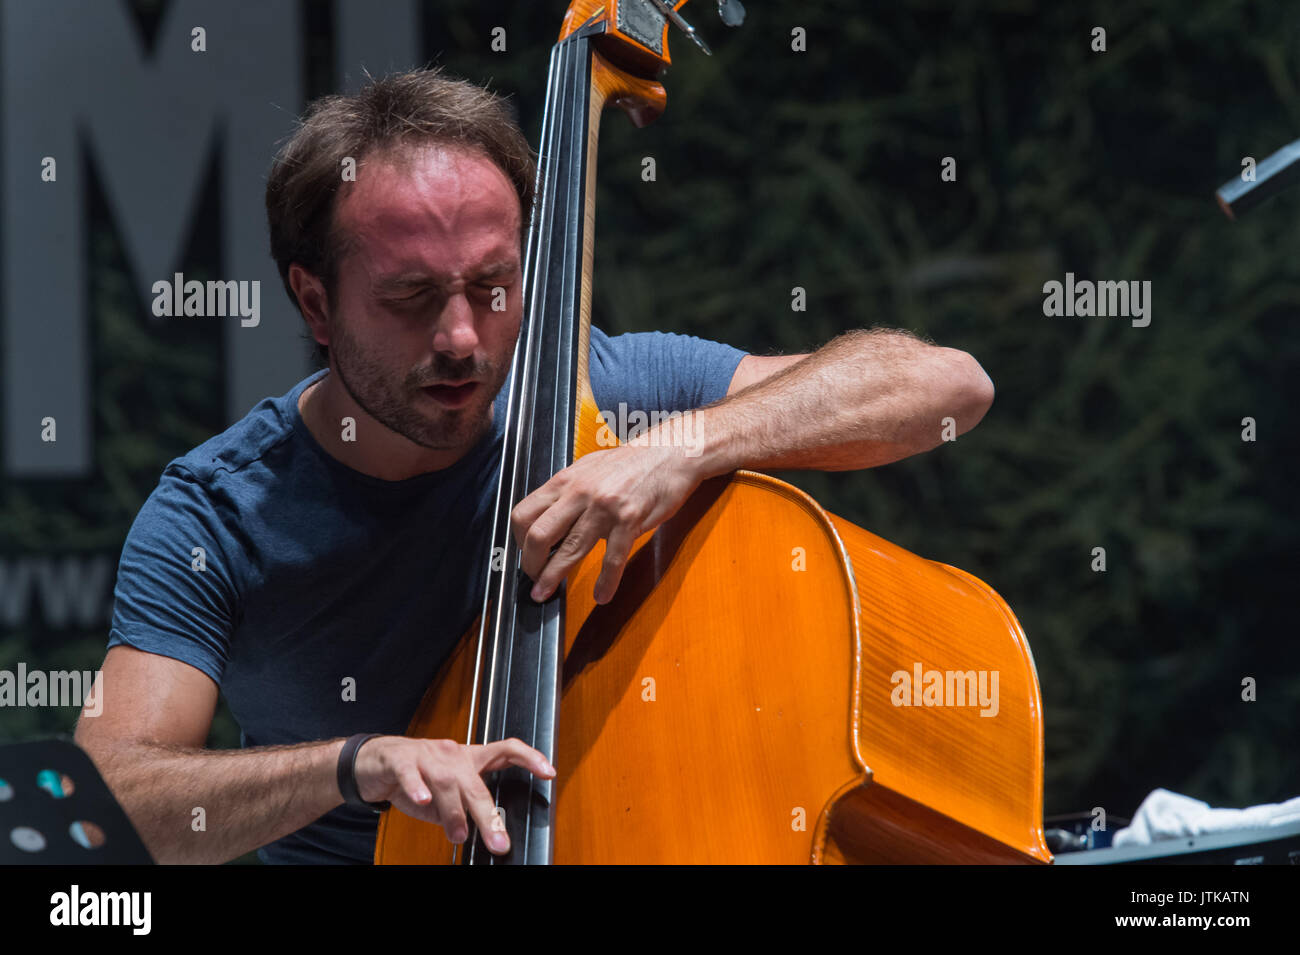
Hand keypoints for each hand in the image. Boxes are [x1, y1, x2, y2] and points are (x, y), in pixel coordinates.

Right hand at [354, 736, 554, 853]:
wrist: (373, 763)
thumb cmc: (417, 777)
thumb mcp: (446, 795)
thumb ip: (465, 809)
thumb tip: (489, 831)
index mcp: (468, 758)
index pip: (505, 750)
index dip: (529, 758)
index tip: (549, 772)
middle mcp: (451, 753)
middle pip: (475, 782)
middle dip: (488, 814)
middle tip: (499, 842)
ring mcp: (426, 755)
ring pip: (446, 781)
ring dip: (454, 812)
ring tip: (459, 834)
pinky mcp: (400, 760)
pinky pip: (411, 773)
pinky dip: (418, 786)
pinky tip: (424, 799)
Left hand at [511, 440, 705, 604]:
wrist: (670, 452)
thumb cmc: (631, 463)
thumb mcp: (588, 469)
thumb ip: (567, 494)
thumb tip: (549, 521)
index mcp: (566, 481)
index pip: (524, 513)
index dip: (518, 540)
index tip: (525, 554)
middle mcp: (580, 492)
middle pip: (539, 535)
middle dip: (531, 564)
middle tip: (533, 579)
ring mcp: (604, 507)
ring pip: (570, 550)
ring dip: (553, 578)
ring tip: (546, 594)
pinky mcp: (630, 520)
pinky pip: (612, 559)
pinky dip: (605, 582)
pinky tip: (602, 595)